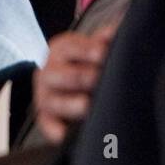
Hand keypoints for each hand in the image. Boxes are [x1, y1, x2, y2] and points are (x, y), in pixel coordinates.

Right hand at [33, 26, 113, 142]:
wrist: (60, 81)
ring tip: (87, 105)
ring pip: (54, 101)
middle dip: (80, 77)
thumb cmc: (82, 62)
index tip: (103, 53)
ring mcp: (44, 96)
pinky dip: (55, 131)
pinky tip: (66, 135)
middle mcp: (48, 72)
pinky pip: (47, 125)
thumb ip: (104, 39)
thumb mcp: (90, 46)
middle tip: (98, 79)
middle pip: (61, 74)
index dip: (88, 50)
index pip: (71, 47)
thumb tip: (120, 29)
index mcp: (60, 50)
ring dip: (71, 104)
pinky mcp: (45, 118)